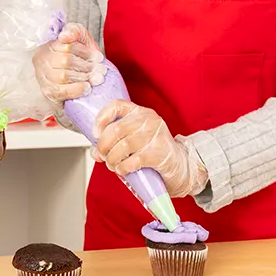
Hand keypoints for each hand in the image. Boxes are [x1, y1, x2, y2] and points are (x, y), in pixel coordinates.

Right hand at [31, 23, 105, 103]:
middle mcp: (41, 59)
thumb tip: (64, 37)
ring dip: (83, 77)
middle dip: (86, 66)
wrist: (80, 83)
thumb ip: (75, 32)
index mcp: (49, 44)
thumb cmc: (81, 59)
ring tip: (96, 79)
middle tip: (101, 70)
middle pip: (65, 61)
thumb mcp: (81, 40)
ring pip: (63, 76)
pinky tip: (87, 88)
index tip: (99, 58)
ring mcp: (42, 77)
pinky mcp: (48, 92)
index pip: (66, 45)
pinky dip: (77, 89)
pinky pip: (61, 91)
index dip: (85, 52)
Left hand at [93, 101, 208, 197]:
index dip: (101, 118)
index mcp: (140, 112)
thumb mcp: (134, 141)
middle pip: (116, 129)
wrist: (180, 166)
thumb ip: (113, 143)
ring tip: (113, 165)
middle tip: (103, 156)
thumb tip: (95, 152)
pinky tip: (122, 170)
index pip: (116, 105)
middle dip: (104, 146)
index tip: (95, 133)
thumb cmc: (153, 151)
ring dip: (112, 159)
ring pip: (123, 146)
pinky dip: (123, 167)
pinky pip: (134, 160)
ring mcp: (156, 136)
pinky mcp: (160, 153)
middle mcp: (149, 120)